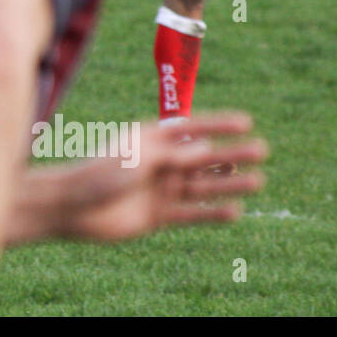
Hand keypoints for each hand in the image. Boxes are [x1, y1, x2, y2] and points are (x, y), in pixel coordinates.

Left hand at [59, 113, 266, 241]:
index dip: (219, 123)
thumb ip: (174, 155)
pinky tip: (235, 211)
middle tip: (263, 150)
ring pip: (203, 186)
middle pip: (203, 157)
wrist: (73, 208)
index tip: (247, 121)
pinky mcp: (158, 216)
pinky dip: (212, 213)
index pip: (191, 127)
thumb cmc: (101, 172)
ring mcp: (160, 189)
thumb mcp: (141, 157)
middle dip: (232, 153)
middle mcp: (159, 162)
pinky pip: (192, 214)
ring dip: (230, 184)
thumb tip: (208, 148)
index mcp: (150, 139)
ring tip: (259, 181)